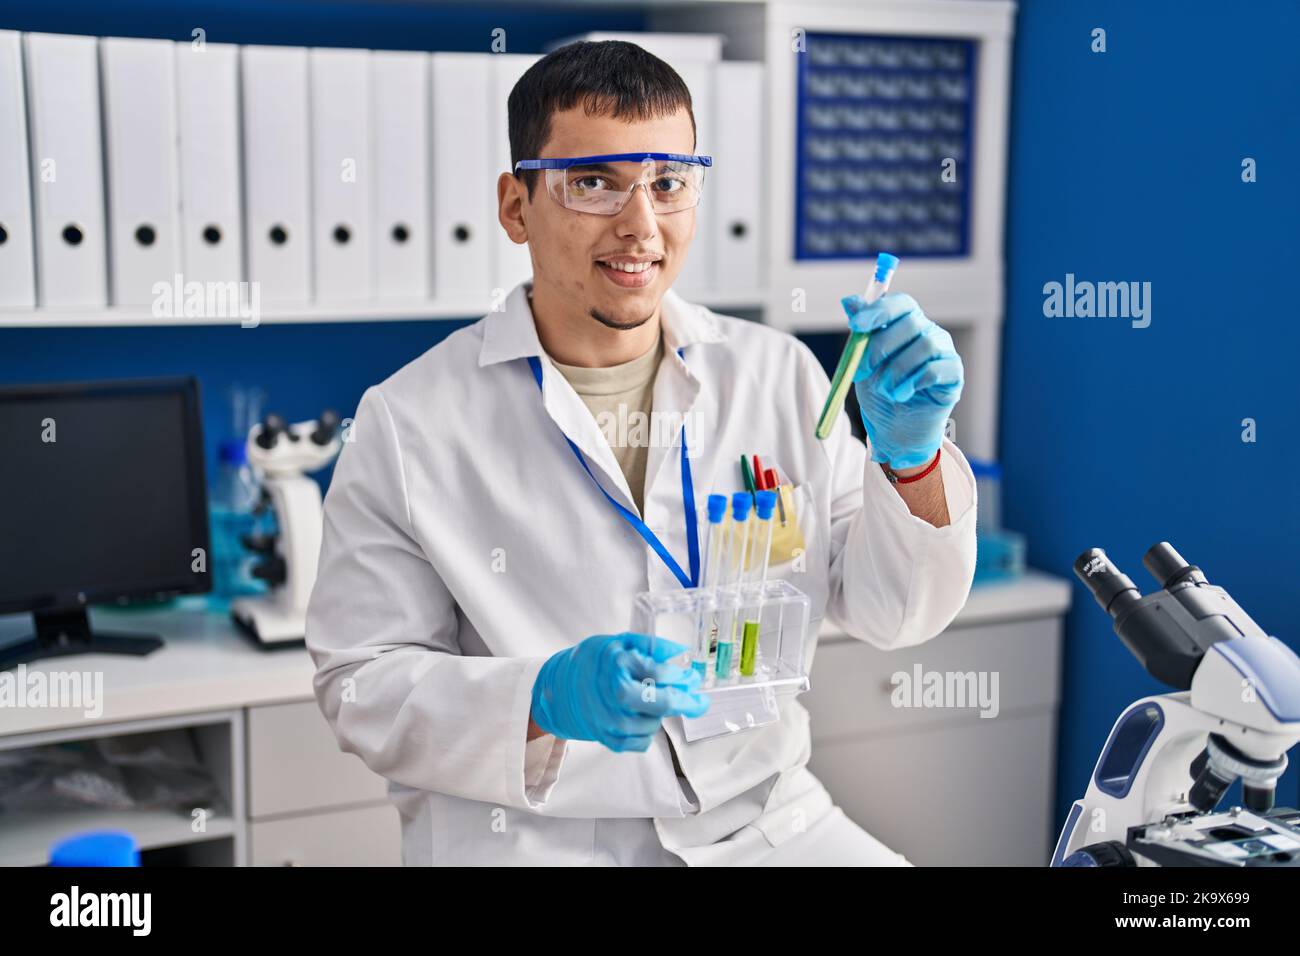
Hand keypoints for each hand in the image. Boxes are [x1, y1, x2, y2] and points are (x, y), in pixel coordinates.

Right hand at [530, 632, 709, 752]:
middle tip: (699, 702)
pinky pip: (643, 742)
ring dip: (661, 714)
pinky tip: (641, 716)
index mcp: (617, 666)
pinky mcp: (609, 739)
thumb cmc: (595, 662)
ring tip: (652, 701)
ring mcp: (610, 720)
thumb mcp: (620, 642)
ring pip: (654, 723)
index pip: (660, 674)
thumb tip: (681, 652)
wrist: (561, 688)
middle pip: (661, 704)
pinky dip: (647, 730)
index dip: (682, 676)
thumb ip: (651, 645)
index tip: (693, 677)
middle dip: (686, 702)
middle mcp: (613, 695)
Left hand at [841, 292, 963, 468]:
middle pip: (911, 322)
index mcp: (906, 324)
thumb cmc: (880, 393)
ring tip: (886, 390)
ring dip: (896, 371)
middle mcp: (928, 333)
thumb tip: (848, 300)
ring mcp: (944, 353)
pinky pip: (936, 370)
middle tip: (861, 371)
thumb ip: (861, 333)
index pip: (900, 303)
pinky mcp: (954, 375)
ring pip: (924, 346)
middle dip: (880, 347)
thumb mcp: (862, 363)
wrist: (894, 430)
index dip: (879, 310)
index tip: (855, 325)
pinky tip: (904, 394)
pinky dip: (914, 382)